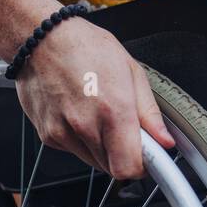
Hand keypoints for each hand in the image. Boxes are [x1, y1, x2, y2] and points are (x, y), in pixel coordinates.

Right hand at [12, 16, 175, 178]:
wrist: (42, 39)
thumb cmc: (85, 47)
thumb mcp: (131, 71)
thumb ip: (149, 113)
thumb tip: (164, 140)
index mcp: (113, 110)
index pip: (129, 168)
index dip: (142, 166)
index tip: (147, 156)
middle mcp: (85, 125)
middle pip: (113, 167)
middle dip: (123, 153)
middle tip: (123, 128)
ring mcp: (63, 132)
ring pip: (93, 161)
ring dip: (102, 148)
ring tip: (98, 114)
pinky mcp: (47, 135)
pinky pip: (73, 150)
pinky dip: (81, 140)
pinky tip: (79, 113)